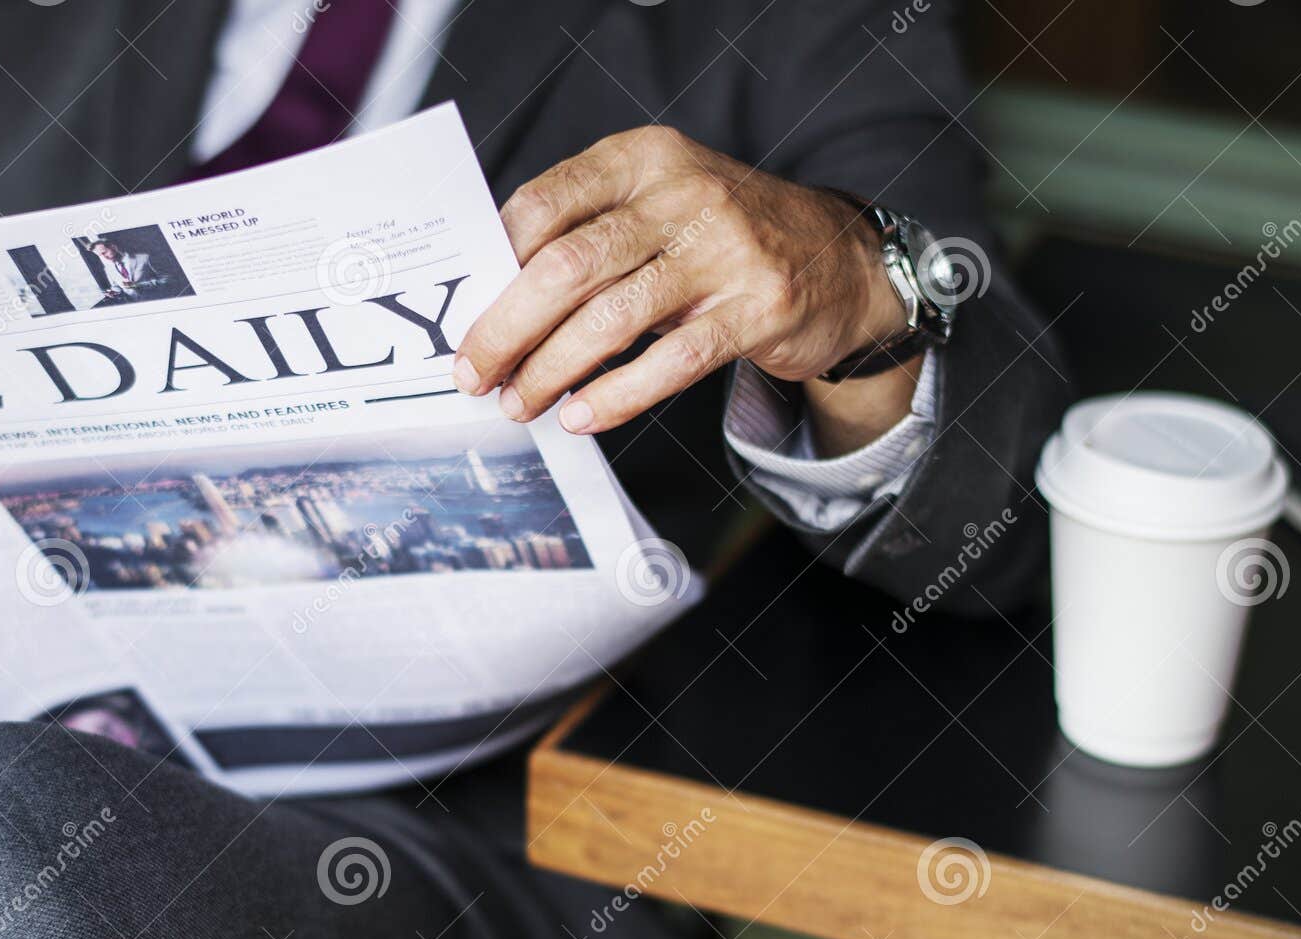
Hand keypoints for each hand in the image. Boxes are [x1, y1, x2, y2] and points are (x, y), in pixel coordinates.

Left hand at [453, 126, 915, 444]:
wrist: (839, 260)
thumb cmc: (721, 239)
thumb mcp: (657, 206)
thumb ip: (587, 235)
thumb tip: (494, 301)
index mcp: (642, 159)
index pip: (544, 204)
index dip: (492, 266)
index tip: (461, 319)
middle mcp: (682, 194)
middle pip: (566, 266)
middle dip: (506, 329)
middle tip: (474, 375)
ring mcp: (723, 251)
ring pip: (612, 318)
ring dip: (551, 370)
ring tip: (520, 404)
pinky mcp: (755, 310)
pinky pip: (671, 361)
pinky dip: (616, 396)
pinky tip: (580, 417)